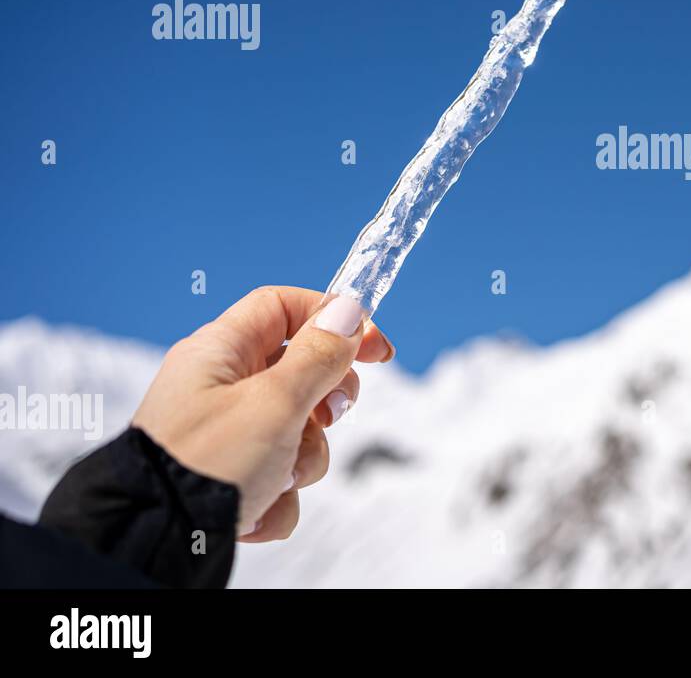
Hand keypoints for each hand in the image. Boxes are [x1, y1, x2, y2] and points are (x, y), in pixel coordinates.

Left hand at [132, 286, 393, 541]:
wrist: (153, 544)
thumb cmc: (205, 464)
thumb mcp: (274, 402)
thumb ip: (318, 356)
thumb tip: (348, 311)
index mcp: (219, 353)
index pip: (284, 307)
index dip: (333, 318)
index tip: (376, 347)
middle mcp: (221, 389)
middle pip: (300, 370)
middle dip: (326, 400)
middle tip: (327, 416)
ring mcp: (227, 436)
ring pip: (298, 429)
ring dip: (304, 457)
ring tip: (278, 475)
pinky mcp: (231, 479)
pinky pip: (280, 474)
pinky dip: (280, 495)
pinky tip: (257, 508)